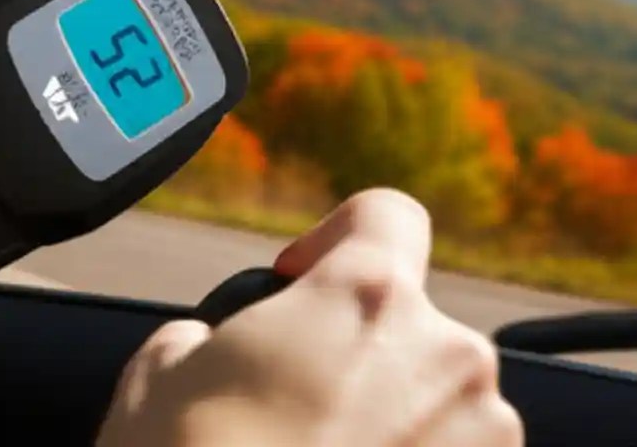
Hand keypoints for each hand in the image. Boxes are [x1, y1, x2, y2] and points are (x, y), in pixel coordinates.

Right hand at [97, 188, 521, 446]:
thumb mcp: (154, 382)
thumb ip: (200, 335)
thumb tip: (205, 347)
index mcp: (367, 297)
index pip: (384, 213)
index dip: (334, 237)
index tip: (298, 283)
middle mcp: (446, 356)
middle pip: (409, 322)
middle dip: (354, 354)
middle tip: (284, 408)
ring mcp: (482, 440)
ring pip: (436, 401)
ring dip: (387, 421)